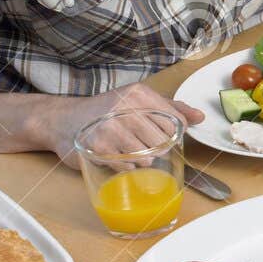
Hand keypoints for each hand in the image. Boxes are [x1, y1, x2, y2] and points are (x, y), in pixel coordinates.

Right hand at [38, 82, 203, 166]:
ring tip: (125, 148)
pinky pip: (128, 167)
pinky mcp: (100, 148)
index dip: (173, 133)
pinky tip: (115, 155)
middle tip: (138, 142)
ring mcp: (111, 128)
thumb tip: (200, 117)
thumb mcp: (137, 101)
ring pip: (148, 158)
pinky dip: (125, 167)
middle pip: (164, 142)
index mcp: (139, 94)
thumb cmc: (105, 112)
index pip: (176, 121)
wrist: (62, 120)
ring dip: (140, 160)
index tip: (159, 133)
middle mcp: (126, 108)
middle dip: (156, 148)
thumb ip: (170, 108)